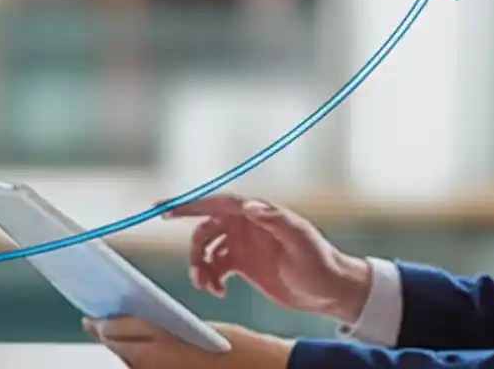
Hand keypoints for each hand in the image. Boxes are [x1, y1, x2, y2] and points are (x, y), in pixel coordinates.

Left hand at [84, 318, 292, 368]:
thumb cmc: (231, 345)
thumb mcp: (191, 327)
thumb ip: (159, 327)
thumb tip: (132, 322)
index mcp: (160, 341)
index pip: (116, 330)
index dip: (101, 323)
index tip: (91, 316)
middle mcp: (155, 363)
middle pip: (117, 348)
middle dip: (105, 335)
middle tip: (93, 324)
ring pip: (128, 363)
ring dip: (121, 351)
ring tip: (114, 337)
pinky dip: (137, 364)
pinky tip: (136, 354)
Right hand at [163, 193, 372, 323]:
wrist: (330, 290)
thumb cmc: (320, 262)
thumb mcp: (301, 240)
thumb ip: (276, 220)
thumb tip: (248, 206)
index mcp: (256, 213)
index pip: (215, 202)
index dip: (188, 204)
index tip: (164, 209)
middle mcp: (245, 225)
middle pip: (205, 229)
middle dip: (194, 249)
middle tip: (196, 270)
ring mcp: (242, 245)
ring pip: (206, 250)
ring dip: (200, 267)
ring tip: (208, 286)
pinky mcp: (242, 265)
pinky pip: (214, 268)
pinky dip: (210, 279)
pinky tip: (218, 291)